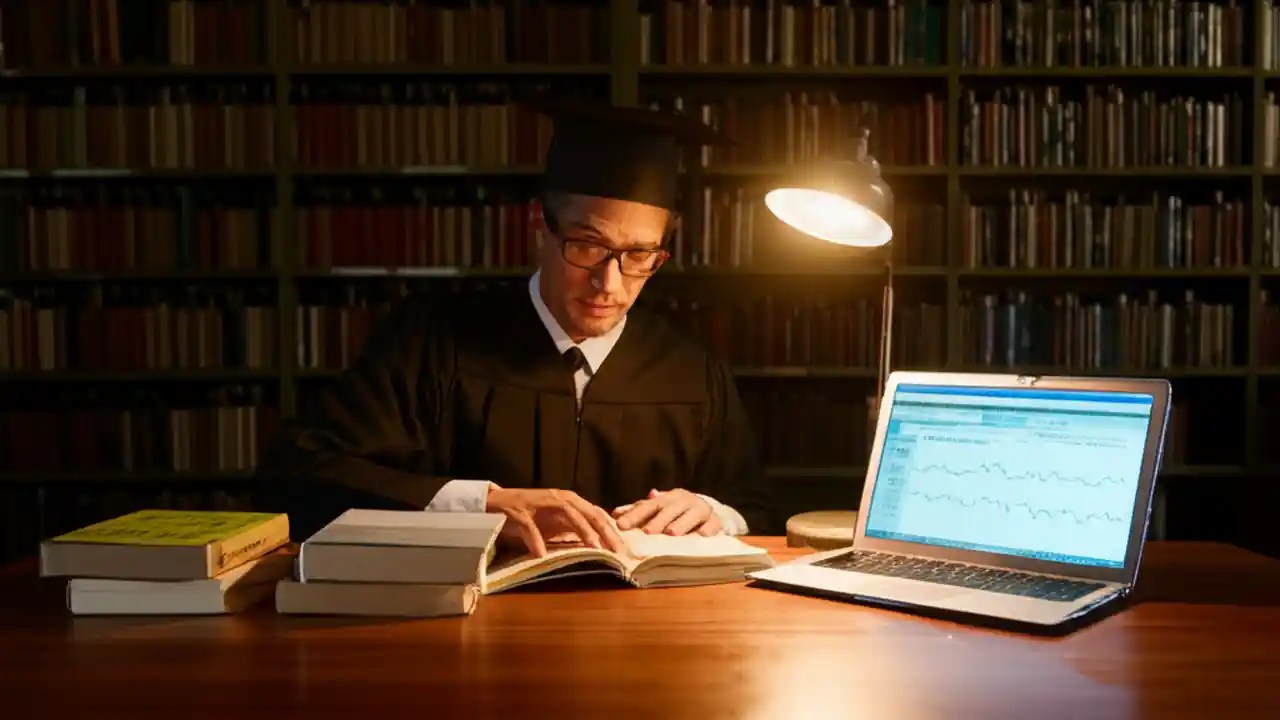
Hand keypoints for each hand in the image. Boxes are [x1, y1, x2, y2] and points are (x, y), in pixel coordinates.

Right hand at [485, 487, 625, 557]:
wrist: (497, 503)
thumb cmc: (530, 514)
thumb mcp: (556, 522)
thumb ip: (574, 528)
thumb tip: (599, 542)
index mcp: (569, 501)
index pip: (596, 514)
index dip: (610, 530)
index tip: (622, 547)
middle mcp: (559, 498)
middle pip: (588, 513)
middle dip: (604, 531)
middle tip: (615, 549)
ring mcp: (540, 504)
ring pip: (568, 514)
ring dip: (582, 530)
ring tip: (593, 546)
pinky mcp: (520, 512)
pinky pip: (529, 526)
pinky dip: (535, 540)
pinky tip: (541, 554)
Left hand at [612, 488, 723, 536]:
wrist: (706, 510)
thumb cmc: (676, 512)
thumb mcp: (658, 509)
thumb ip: (637, 511)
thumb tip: (614, 514)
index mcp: (668, 498)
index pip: (649, 505)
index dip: (635, 514)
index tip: (620, 525)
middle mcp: (684, 500)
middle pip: (670, 509)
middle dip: (659, 520)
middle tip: (648, 532)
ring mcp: (701, 509)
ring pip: (692, 515)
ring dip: (682, 523)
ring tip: (672, 533)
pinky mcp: (716, 520)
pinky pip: (712, 524)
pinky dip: (708, 529)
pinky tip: (702, 536)